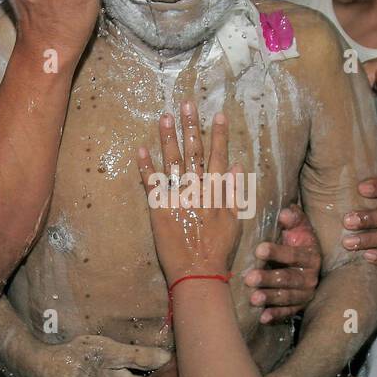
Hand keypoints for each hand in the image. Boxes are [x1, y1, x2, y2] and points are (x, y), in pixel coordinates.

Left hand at [137, 100, 241, 285]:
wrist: (198, 272)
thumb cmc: (218, 250)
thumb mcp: (234, 221)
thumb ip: (233, 192)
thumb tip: (235, 165)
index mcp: (215, 192)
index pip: (217, 156)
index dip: (218, 135)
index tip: (218, 115)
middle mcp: (196, 190)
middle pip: (193, 152)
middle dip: (191, 127)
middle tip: (186, 104)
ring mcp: (176, 197)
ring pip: (172, 162)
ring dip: (168, 138)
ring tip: (164, 117)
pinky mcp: (158, 208)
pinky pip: (151, 183)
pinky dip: (146, 166)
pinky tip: (141, 148)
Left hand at [246, 205, 321, 323]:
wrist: (308, 261)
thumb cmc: (297, 240)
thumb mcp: (299, 227)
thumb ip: (293, 218)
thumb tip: (284, 213)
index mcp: (310, 255)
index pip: (293, 254)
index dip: (277, 252)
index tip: (259, 249)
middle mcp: (310, 276)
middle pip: (289, 278)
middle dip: (269, 278)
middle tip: (249, 278)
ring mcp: (305, 293)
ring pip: (287, 297)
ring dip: (270, 298)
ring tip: (253, 299)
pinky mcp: (299, 307)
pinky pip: (288, 313)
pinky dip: (275, 315)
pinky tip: (262, 318)